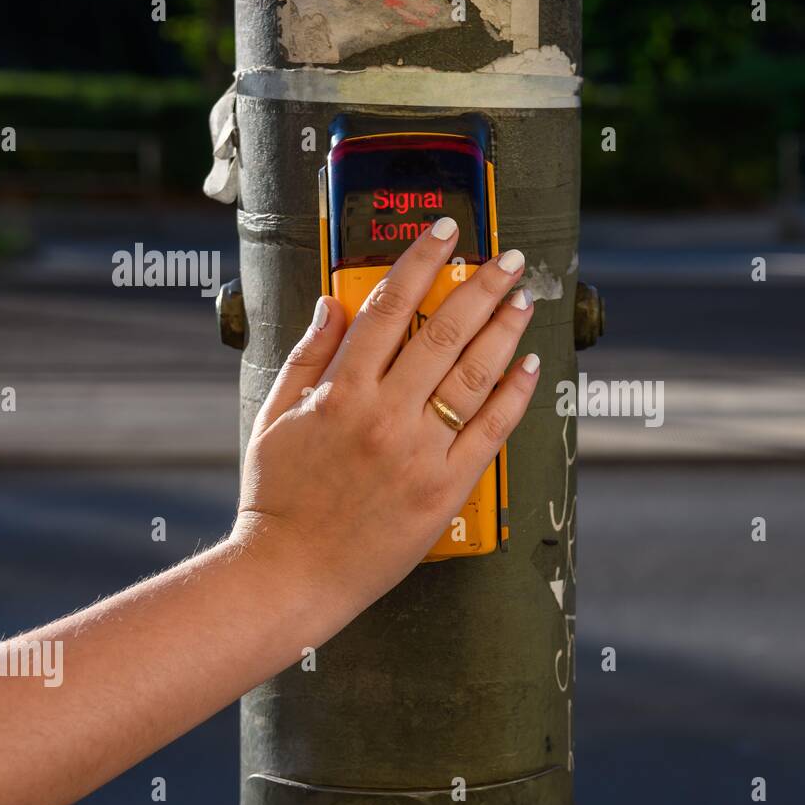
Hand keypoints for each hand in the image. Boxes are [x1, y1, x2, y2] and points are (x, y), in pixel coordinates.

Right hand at [231, 217, 537, 611]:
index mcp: (341, 392)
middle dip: (482, 287)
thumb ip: (308, 356)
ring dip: (504, 330)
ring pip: (474, 375)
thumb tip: (334, 304)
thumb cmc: (278, 498)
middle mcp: (384, 415)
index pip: (389, 307)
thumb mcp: (275, 417)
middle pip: (443, 332)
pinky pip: (490, 430)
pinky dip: (514, 394)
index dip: (421, 261)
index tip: (445, 232)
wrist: (292, 573)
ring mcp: (419, 451)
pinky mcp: (446, 486)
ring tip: (523, 299)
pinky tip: (529, 364)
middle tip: (509, 259)